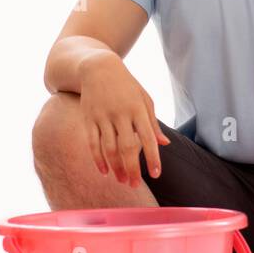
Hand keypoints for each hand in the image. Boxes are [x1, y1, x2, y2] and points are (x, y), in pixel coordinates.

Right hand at [77, 53, 169, 187]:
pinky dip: (98, 159)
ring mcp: (102, 116)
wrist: (98, 67)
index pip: (148, 137)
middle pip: (127, 147)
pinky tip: (104, 171)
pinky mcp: (88, 119)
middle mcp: (120, 114)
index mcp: (138, 109)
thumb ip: (153, 123)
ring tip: (122, 181)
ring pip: (108, 148)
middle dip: (131, 168)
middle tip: (134, 185)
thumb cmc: (126, 86)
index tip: (157, 174)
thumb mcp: (144, 99)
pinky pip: (92, 143)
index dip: (153, 157)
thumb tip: (165, 144)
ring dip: (115, 167)